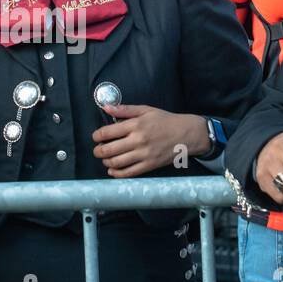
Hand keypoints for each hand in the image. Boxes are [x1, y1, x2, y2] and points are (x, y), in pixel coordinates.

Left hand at [91, 105, 210, 177]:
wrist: (186, 134)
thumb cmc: (165, 121)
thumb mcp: (146, 110)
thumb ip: (124, 109)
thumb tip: (106, 107)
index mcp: (136, 125)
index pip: (107, 132)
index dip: (97, 136)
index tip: (96, 137)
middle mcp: (138, 140)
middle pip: (108, 150)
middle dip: (98, 151)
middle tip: (97, 150)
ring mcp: (144, 154)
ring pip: (116, 163)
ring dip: (106, 162)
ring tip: (105, 159)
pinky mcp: (150, 165)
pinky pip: (129, 173)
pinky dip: (117, 173)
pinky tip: (112, 170)